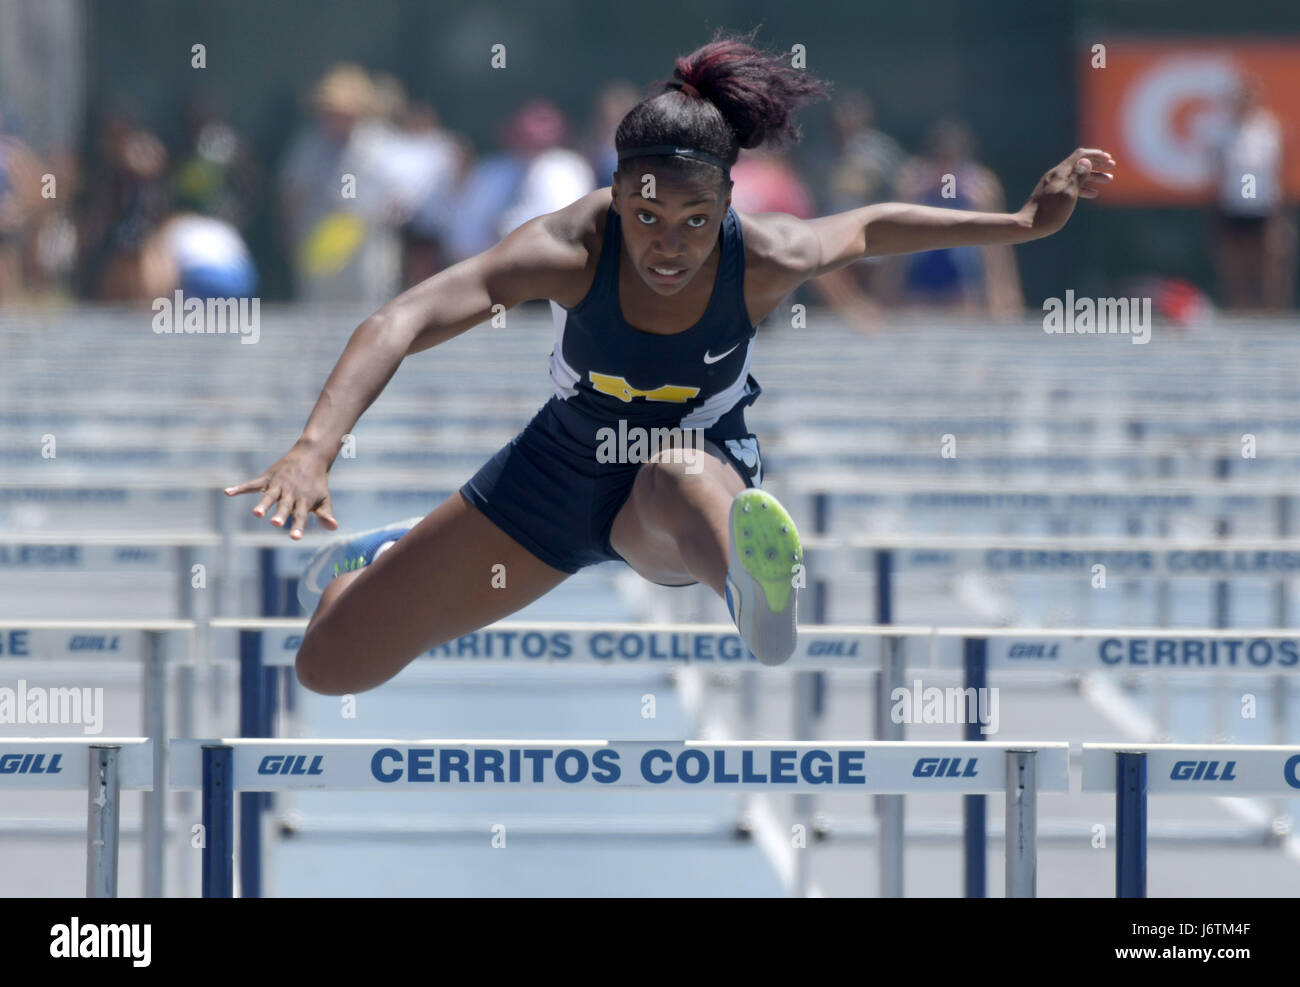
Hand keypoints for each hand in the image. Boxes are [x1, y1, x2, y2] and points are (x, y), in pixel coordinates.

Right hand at [224, 444, 338, 539]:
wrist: (311, 456)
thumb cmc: (317, 483)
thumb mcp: (324, 499)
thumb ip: (326, 514)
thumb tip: (334, 528)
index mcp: (304, 500)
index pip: (301, 515)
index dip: (298, 526)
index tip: (295, 538)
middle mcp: (290, 493)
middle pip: (285, 506)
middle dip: (280, 514)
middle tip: (276, 523)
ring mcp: (278, 484)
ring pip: (269, 495)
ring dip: (263, 503)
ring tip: (256, 513)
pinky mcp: (268, 477)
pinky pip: (252, 484)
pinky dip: (240, 488)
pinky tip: (228, 492)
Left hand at [1019, 148, 1114, 238]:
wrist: (1027, 226)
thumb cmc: (1050, 212)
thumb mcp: (1069, 193)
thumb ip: (1079, 176)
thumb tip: (1087, 161)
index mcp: (1060, 172)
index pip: (1080, 155)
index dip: (1096, 155)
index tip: (1109, 160)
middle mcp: (1055, 175)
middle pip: (1079, 164)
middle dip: (1097, 165)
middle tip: (1112, 169)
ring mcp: (1052, 184)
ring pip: (1076, 176)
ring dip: (1093, 177)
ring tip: (1108, 181)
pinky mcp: (1050, 194)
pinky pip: (1069, 186)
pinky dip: (1082, 187)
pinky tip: (1093, 193)